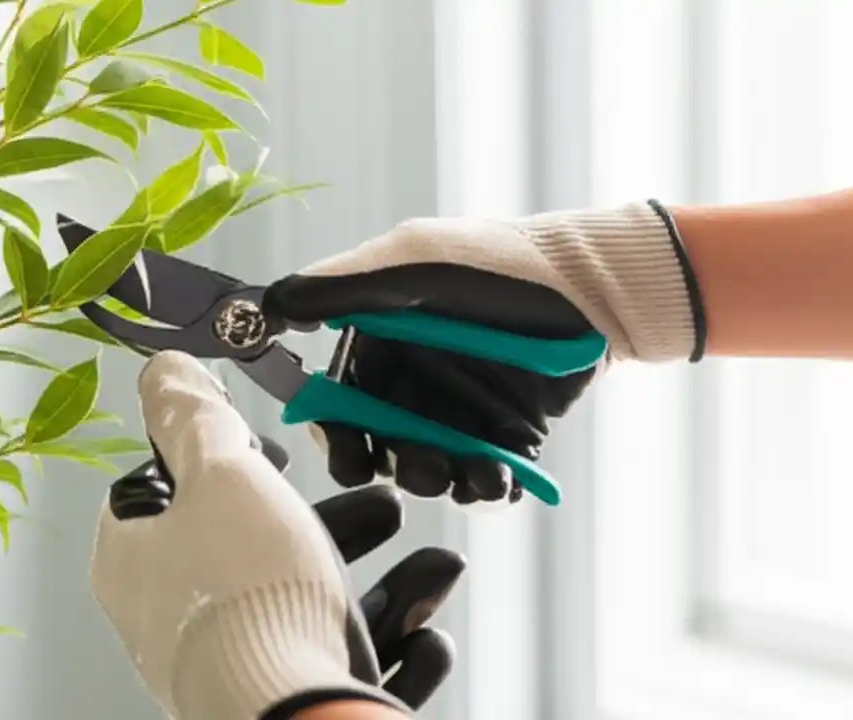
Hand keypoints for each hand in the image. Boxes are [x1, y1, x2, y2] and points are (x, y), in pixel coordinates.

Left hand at [90, 351, 464, 719]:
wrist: (290, 718)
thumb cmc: (247, 594)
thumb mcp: (222, 475)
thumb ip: (193, 417)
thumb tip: (162, 368)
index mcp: (139, 558)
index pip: (163, 492)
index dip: (219, 461)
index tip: (272, 451)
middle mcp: (175, 618)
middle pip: (256, 550)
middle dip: (338, 524)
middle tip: (382, 504)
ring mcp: (226, 666)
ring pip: (312, 611)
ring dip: (388, 588)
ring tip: (441, 566)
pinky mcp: (277, 704)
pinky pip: (338, 668)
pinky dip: (391, 648)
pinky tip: (429, 636)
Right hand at [263, 202, 703, 505]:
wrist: (588, 282)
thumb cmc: (493, 263)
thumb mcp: (408, 263)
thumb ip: (336, 288)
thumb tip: (264, 306)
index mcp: (376, 347)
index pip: (337, 407)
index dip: (336, 437)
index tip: (349, 455)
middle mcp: (410, 387)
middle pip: (380, 450)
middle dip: (393, 467)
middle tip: (418, 467)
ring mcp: (457, 415)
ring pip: (429, 470)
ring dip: (439, 480)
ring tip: (464, 472)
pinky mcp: (504, 437)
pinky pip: (484, 478)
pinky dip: (487, 488)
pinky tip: (498, 479)